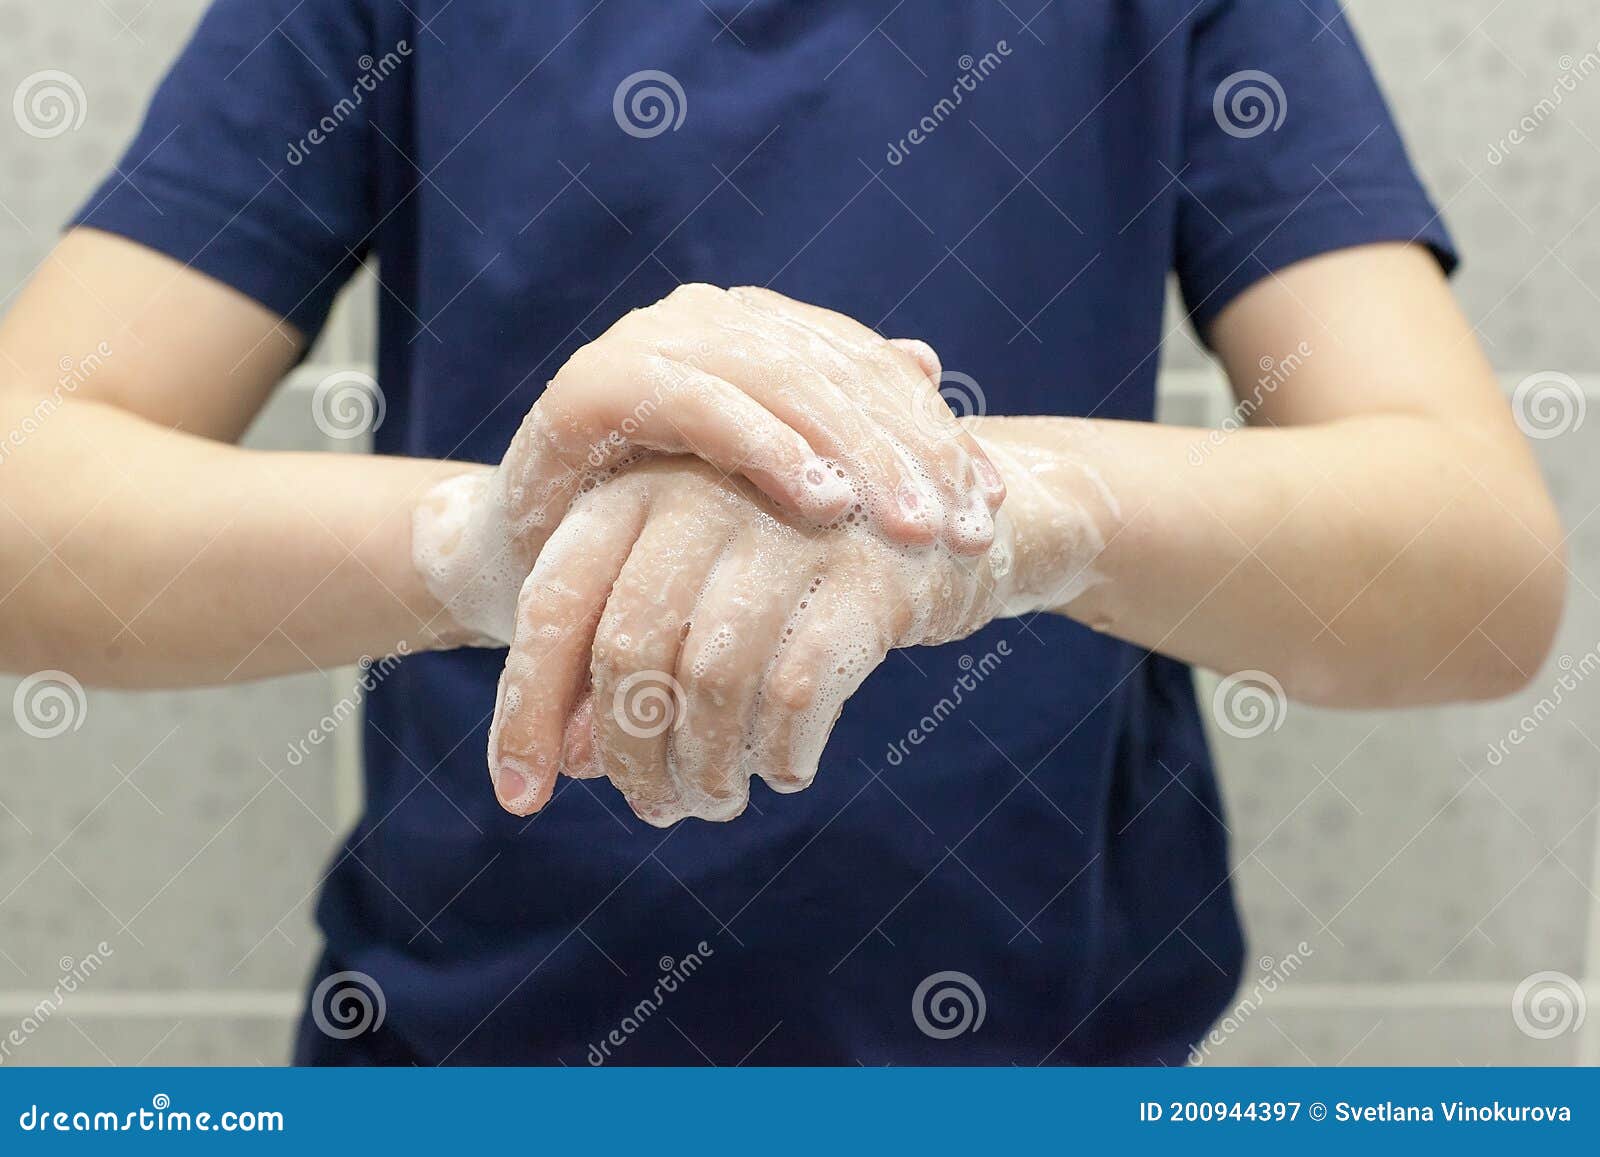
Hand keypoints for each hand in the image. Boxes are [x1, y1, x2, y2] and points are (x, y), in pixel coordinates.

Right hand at [411, 285, 1004, 644]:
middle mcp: (710, 319)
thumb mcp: (764, 491)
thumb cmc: (661, 532)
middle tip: (966, 527)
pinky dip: (763, 448)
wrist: (533, 567)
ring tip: (910, 524)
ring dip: (853, 454)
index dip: (936, 435)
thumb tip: (929, 360)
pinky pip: (697, 405)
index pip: (868, 372)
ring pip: (780, 381)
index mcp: (759, 333)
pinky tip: (820, 501)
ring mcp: (652, 342)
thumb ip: (838, 427)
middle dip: (910, 454)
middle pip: (836, 373)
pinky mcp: (595, 384)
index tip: (992, 507)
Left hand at [485, 455, 1030, 824]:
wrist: (941, 512)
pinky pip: (794, 694)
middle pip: (627, 652)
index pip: (555, 606)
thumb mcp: (692, 590)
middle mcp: (704, 490)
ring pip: (710, 682)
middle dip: (630, 758)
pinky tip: (789, 771)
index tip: (520, 800)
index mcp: (638, 487)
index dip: (525, 714)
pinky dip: (781, 754)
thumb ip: (621, 662)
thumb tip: (569, 765)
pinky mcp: (868, 572)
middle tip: (656, 809)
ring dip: (706, 769)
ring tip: (718, 800)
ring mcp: (790, 525)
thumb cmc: (788, 563)